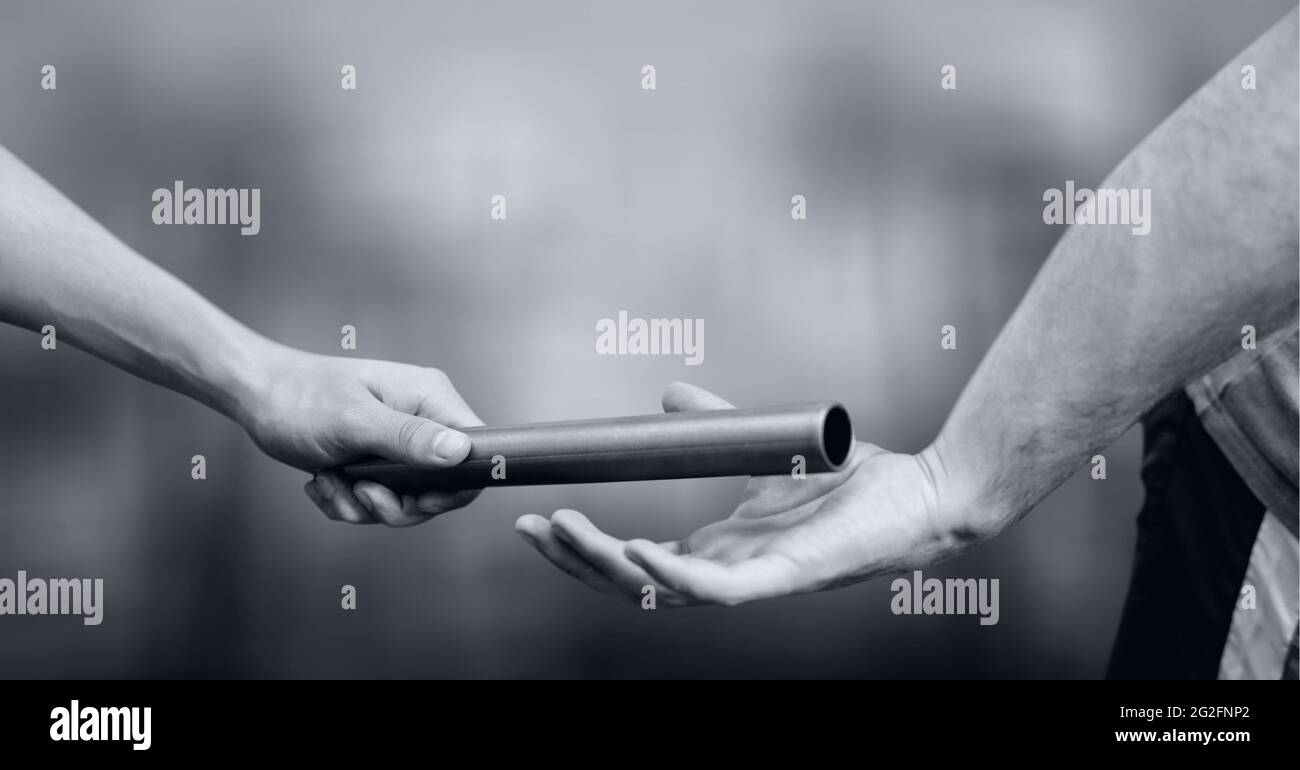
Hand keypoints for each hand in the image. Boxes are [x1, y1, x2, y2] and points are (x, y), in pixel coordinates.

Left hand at [240, 348, 483, 526]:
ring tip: (330, 482)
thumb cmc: (302, 397)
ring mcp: (400, 443)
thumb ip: (408, 438)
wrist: (257, 397)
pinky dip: (349, 502)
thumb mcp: (355, 420)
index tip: (417, 499)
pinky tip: (323, 483)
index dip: (456, 486)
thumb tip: (460, 452)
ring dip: (365, 505)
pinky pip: (379, 500)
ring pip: (407, 500)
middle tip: (361, 493)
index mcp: (430, 398)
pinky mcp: (378, 461)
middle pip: (442, 487)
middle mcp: (422, 420)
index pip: (476, 449)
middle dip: (397, 504)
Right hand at [516, 383, 969, 605]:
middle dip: (574, 560)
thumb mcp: (761, 449)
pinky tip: (634, 552)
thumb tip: (669, 393)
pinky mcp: (781, 577)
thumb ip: (714, 424)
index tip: (544, 513)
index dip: (586, 545)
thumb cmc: (852, 482)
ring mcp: (751, 580)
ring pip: (657, 590)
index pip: (635, 562)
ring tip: (561, 531)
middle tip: (528, 529)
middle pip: (630, 583)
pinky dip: (670, 577)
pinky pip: (714, 589)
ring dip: (604, 565)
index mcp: (718, 550)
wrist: (921, 490)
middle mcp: (726, 573)